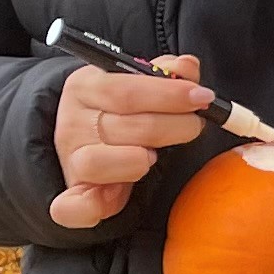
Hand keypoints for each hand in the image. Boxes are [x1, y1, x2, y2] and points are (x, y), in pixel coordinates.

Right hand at [49, 53, 215, 227]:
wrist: (83, 139)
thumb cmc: (121, 111)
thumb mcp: (138, 84)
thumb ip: (165, 75)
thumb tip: (187, 67)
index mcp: (86, 87)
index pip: (126, 90)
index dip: (168, 95)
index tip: (202, 97)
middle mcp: (73, 122)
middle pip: (123, 126)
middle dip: (170, 126)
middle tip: (194, 126)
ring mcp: (71, 160)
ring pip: (98, 163)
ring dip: (135, 161)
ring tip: (152, 156)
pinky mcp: (74, 195)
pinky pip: (72, 207)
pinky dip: (90, 206)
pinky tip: (115, 196)